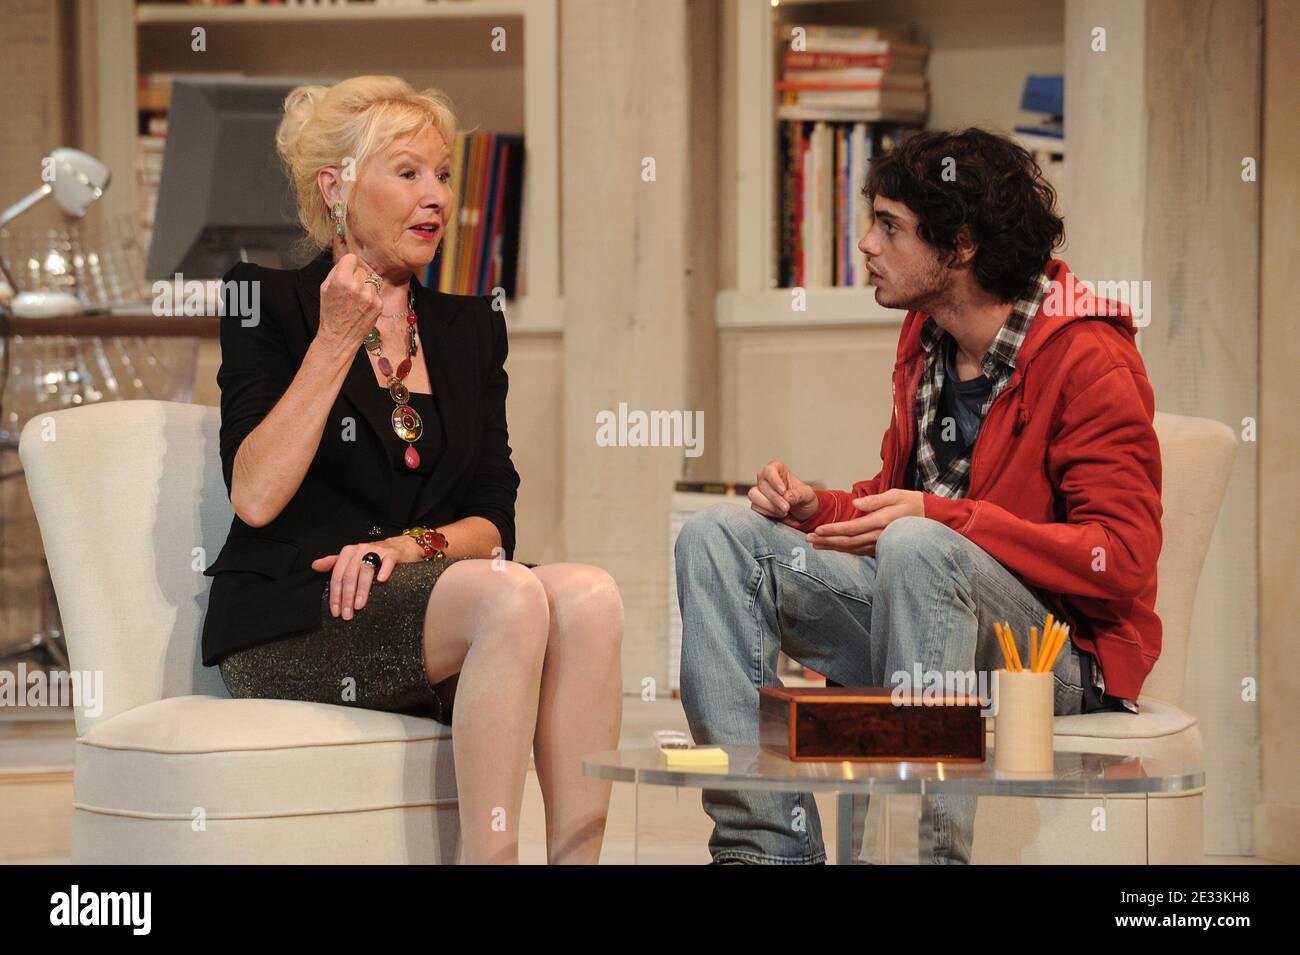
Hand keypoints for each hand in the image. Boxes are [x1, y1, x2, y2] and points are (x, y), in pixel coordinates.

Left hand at [311, 535, 420, 619]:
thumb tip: (314, 566)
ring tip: (360, 606)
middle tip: (347, 614)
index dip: (335, 595)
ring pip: (365, 571)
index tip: (336, 611)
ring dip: (362, 589)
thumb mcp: (351, 558)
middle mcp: (361, 549)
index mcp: (348, 552)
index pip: (338, 576)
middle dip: (347, 597)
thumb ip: (333, 562)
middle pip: (350, 575)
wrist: (398, 547)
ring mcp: (377, 550)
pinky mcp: (392, 554)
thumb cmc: (373, 556)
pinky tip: (382, 581)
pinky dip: (383, 571)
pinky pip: (387, 562)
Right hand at [315, 251, 383, 352]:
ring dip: (365, 286)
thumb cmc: (330, 312)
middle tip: (350, 290)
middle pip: (362, 270)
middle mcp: (357, 286)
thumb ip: (336, 271)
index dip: (349, 264)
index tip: (347, 270)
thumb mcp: (325, 288)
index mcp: (341, 280)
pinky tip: (362, 306)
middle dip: (356, 277)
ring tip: (356, 299)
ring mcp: (370, 296)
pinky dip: (370, 297)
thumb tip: (347, 261)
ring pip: (371, 280)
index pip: (352, 258)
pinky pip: (376, 292)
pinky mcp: (379, 305)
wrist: (339, 336)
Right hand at [749, 459, 818, 522]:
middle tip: (787, 508)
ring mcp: (761, 492)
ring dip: (768, 506)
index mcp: (779, 470)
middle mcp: (767, 479)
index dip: (774, 480)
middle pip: (762, 484)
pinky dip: (767, 513)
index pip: (770, 470)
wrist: (803, 514)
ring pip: (754, 495)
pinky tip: (779, 515)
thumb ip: (798, 494)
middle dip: (774, 498)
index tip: (783, 491)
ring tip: (784, 513)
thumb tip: (787, 497)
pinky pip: (755, 507)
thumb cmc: (805, 500)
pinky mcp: (758, 504)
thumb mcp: (808, 495)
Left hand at [806, 488, 924, 555]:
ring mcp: (880, 544)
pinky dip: (845, 550)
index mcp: (881, 521)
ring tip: (816, 545)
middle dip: (827, 541)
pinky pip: (860, 551)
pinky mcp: (881, 548)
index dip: (833, 530)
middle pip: (848, 542)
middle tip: (809, 540)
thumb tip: (856, 504)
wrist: (933, 519)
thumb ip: (875, 500)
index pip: (852, 528)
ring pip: (852, 549)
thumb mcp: (896, 495)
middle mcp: (879, 536)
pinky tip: (834, 548)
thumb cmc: (913, 503)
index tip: (818, 530)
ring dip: (833, 547)